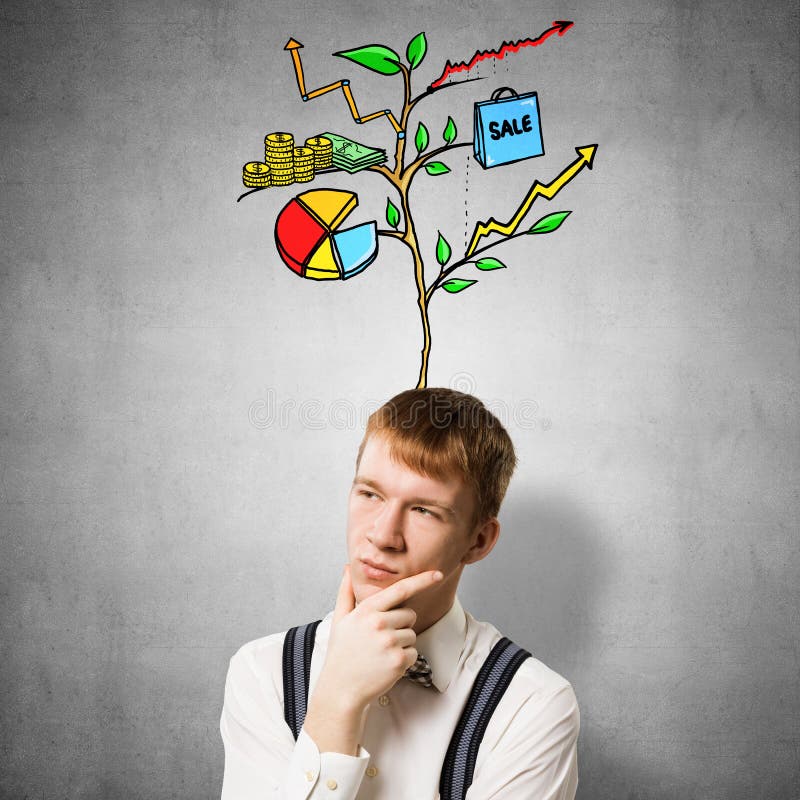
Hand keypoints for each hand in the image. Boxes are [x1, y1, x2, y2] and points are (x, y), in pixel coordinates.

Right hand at [318, 564, 443, 709]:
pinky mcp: (399, 660)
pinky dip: (404, 659)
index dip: (422, 580)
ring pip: (412, 634)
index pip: (400, 589)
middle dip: (401, 624)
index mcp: (367, 610)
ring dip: (401, 643)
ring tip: (380, 653)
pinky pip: (414, 652)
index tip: (438, 574)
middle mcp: (380, 623)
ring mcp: (390, 642)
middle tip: (380, 638)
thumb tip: (347, 569)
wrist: (341, 688)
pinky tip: (386, 664)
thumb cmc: (341, 653)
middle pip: (410, 615)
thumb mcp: (340, 619)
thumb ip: (346, 592)